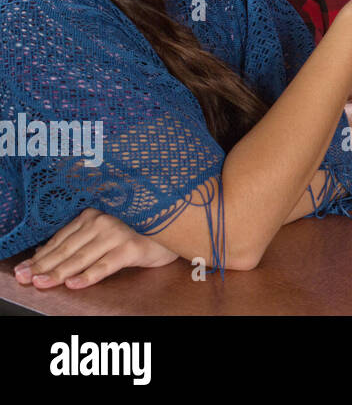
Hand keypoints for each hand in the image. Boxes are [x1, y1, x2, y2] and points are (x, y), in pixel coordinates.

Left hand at [13, 209, 177, 288]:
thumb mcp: (107, 232)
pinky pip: (106, 264)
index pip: (60, 239)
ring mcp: (118, 233)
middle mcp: (103, 220)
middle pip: (66, 249)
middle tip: (27, 279)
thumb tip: (44, 251)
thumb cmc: (141, 231)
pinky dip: (89, 275)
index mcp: (94, 215)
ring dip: (59, 273)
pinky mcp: (132, 246)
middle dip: (43, 266)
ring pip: (81, 257)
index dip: (40, 256)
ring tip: (43, 283)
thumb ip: (79, 240)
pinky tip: (75, 284)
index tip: (24, 269)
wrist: (178, 229)